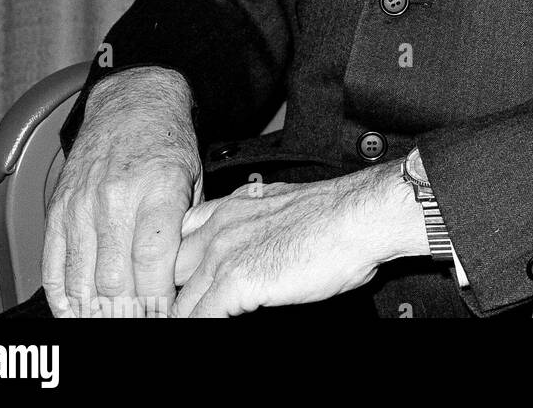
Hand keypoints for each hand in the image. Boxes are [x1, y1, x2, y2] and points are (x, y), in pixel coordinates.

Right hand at [42, 66, 201, 317]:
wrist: (132, 103)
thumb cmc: (168, 143)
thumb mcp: (192, 178)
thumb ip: (185, 227)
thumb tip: (180, 280)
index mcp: (157, 189)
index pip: (152, 259)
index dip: (156, 298)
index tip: (164, 316)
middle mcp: (115, 198)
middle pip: (116, 277)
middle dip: (128, 312)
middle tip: (139, 323)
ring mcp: (82, 204)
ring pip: (83, 278)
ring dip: (96, 311)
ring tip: (110, 322)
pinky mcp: (59, 208)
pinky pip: (54, 263)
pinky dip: (63, 295)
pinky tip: (76, 311)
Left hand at [171, 162, 423, 317]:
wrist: (361, 215)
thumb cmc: (338, 215)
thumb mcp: (284, 207)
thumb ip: (257, 224)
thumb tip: (256, 250)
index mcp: (233, 205)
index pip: (182, 234)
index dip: (177, 264)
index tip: (177, 286)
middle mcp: (222, 224)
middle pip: (171, 266)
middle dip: (174, 291)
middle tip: (178, 311)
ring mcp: (225, 251)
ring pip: (180, 298)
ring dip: (183, 314)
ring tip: (183, 324)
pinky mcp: (237, 279)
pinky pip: (199, 316)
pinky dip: (200, 325)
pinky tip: (208, 327)